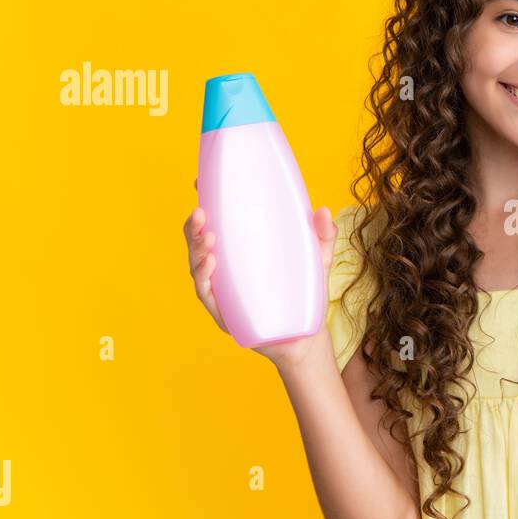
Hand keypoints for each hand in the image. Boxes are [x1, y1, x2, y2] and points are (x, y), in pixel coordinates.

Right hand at [183, 176, 337, 366]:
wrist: (306, 337)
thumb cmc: (306, 295)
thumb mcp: (318, 260)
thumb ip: (323, 235)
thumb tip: (323, 210)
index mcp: (240, 253)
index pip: (215, 224)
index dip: (205, 204)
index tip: (199, 182)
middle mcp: (225, 271)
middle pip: (199, 243)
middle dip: (193, 226)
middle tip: (200, 212)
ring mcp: (222, 292)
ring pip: (198, 267)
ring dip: (197, 250)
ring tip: (208, 237)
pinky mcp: (225, 314)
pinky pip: (208, 294)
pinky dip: (205, 277)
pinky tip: (210, 264)